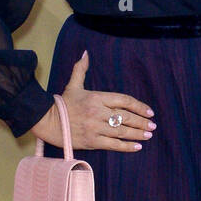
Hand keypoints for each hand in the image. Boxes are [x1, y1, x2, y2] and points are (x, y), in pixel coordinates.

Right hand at [30, 50, 155, 150]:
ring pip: (122, 132)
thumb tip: (86, 53)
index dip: (139, 106)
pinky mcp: (92, 141)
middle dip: (142, 122)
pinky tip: (137, 146)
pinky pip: (113, 144)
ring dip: (138, 134)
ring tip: (148, 135)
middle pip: (126, 117)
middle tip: (152, 126)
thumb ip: (81, 69)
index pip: (124, 100)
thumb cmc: (63, 104)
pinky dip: (126, 146)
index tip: (149, 112)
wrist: (48, 121)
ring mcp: (95, 128)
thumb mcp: (73, 85)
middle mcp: (98, 113)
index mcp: (96, 98)